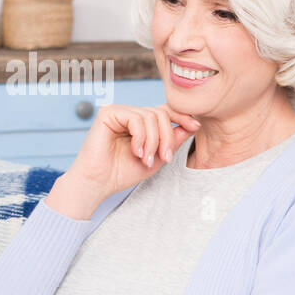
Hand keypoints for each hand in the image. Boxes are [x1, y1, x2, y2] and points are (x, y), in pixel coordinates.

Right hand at [48, 103, 200, 216]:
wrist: (98, 183)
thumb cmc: (121, 172)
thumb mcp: (156, 158)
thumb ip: (171, 141)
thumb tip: (192, 124)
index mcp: (140, 123)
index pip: (165, 111)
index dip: (182, 116)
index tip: (195, 126)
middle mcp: (129, 113)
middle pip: (161, 113)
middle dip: (167, 137)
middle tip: (163, 158)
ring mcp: (119, 111)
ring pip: (151, 116)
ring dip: (154, 141)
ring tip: (146, 159)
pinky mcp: (108, 113)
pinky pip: (136, 119)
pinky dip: (141, 137)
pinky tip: (136, 151)